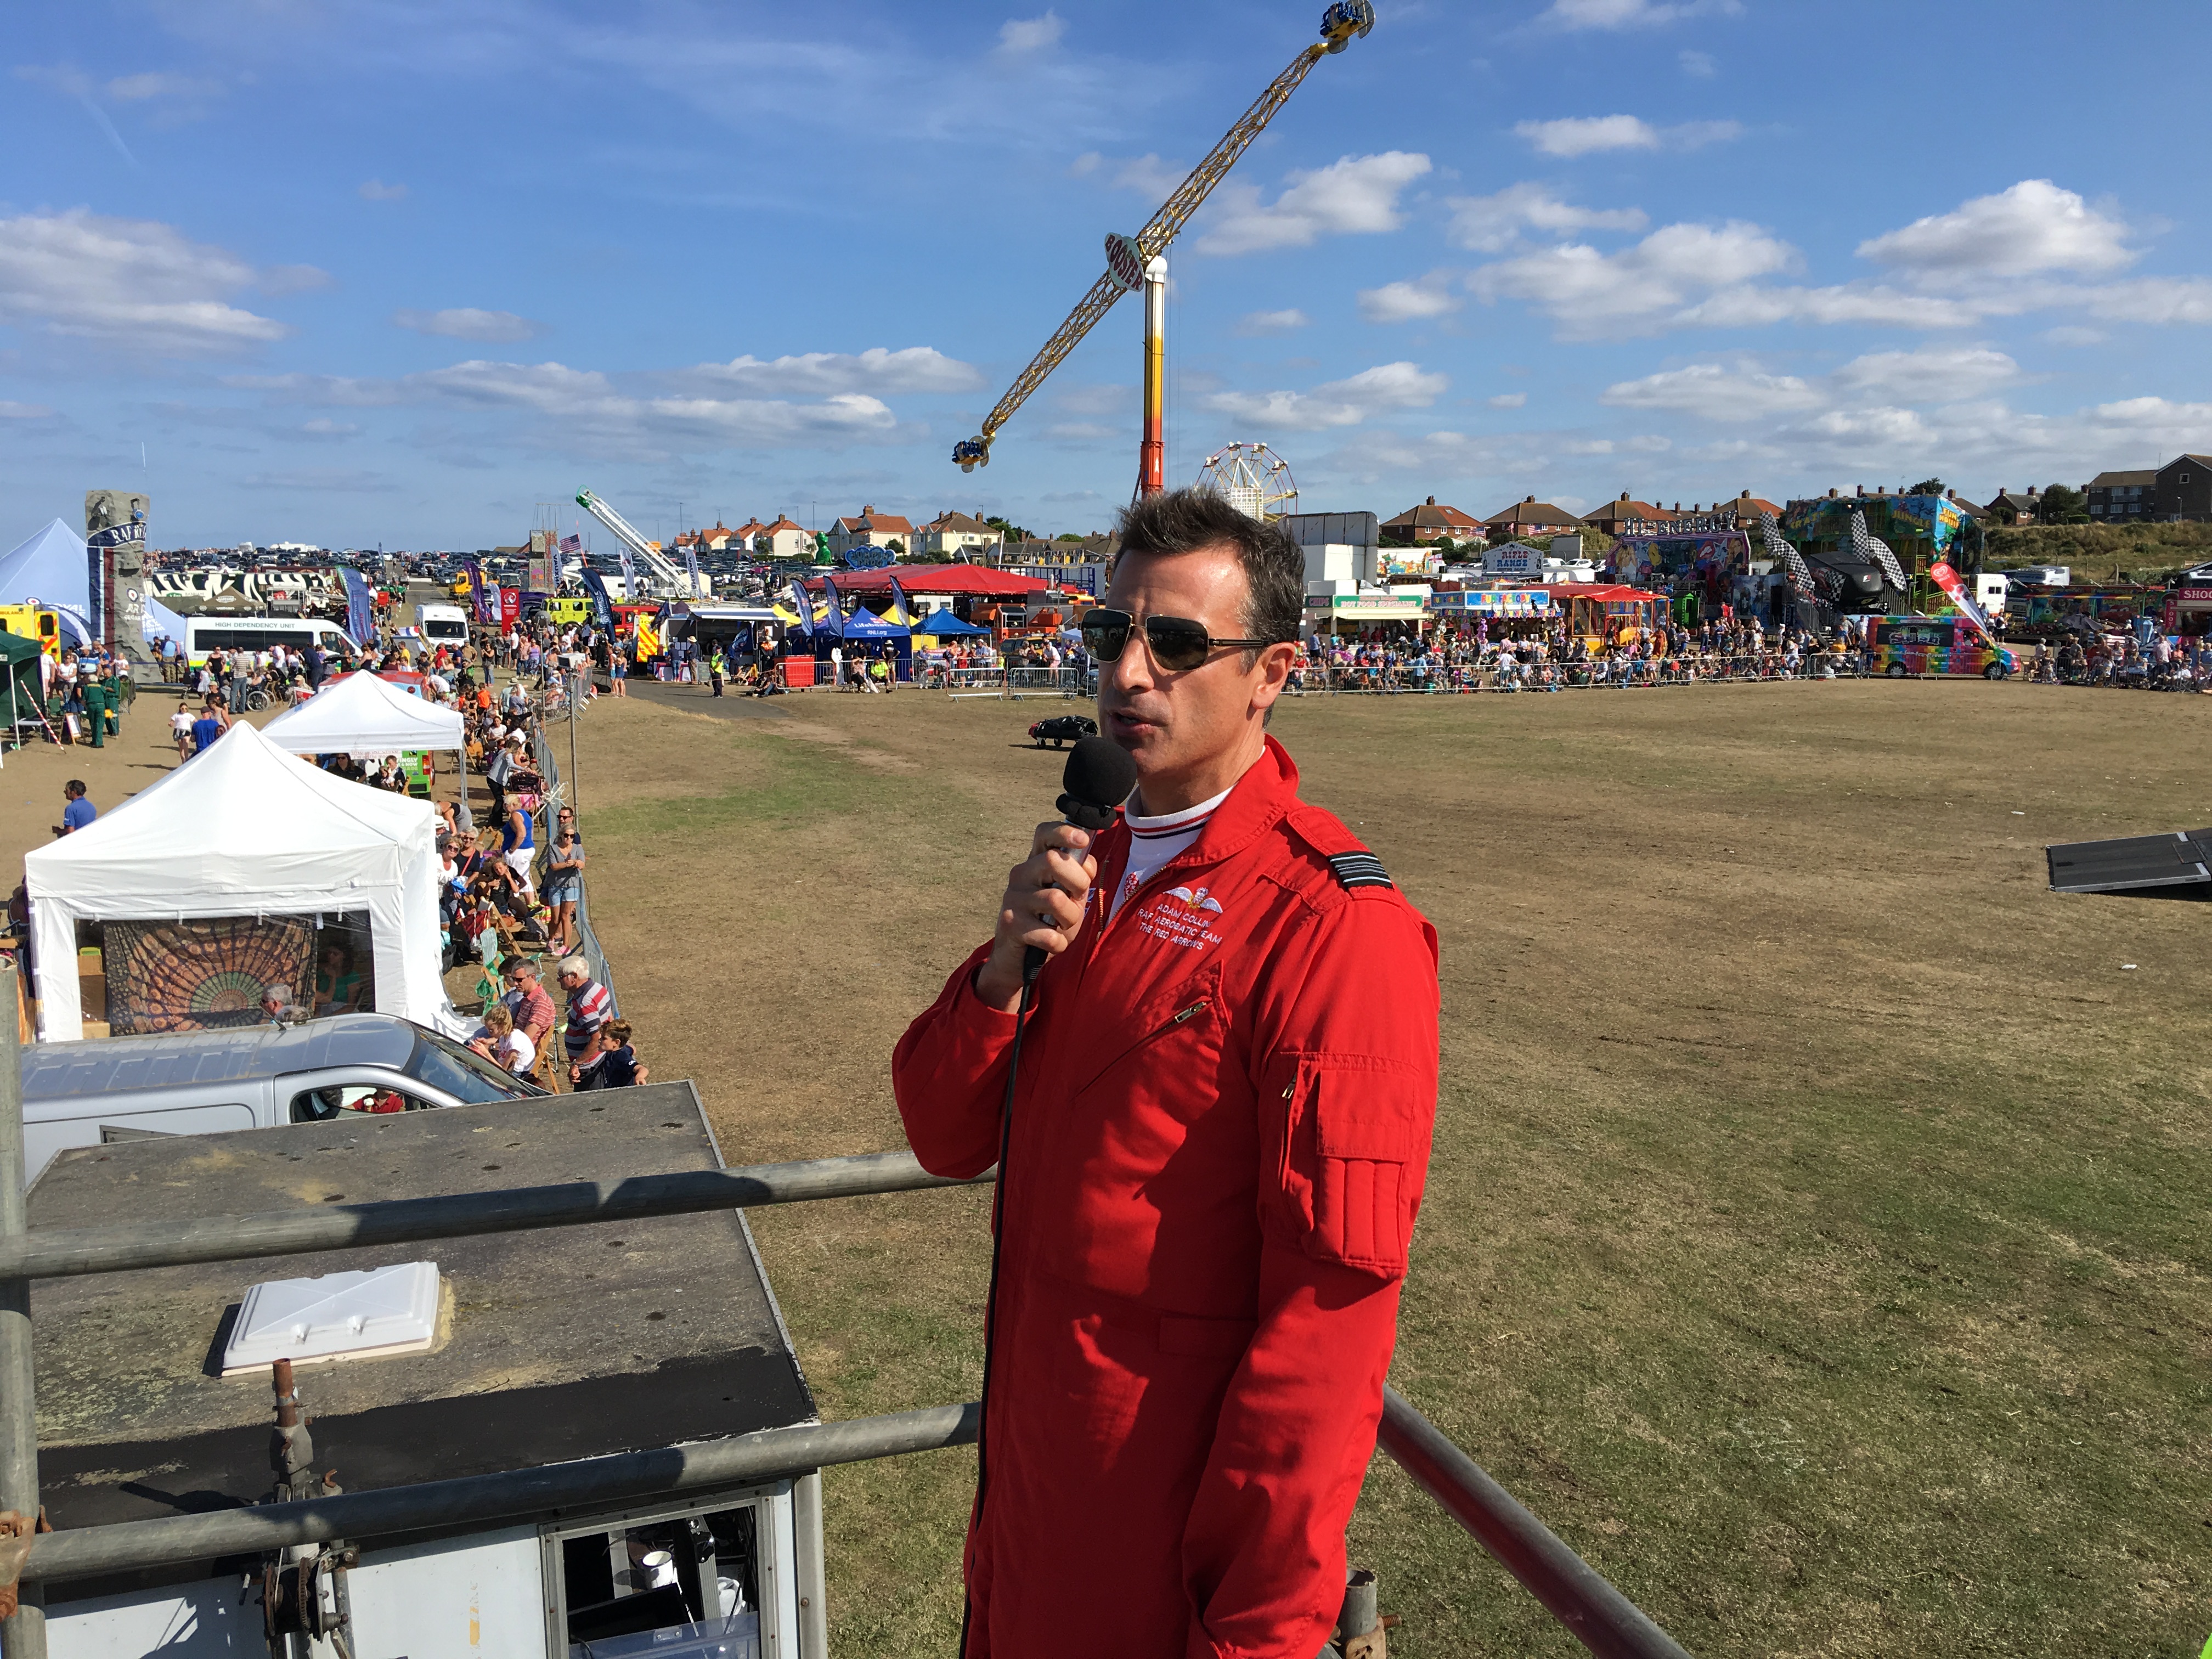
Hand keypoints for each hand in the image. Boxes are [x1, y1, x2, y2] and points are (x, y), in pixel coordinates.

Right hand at [974, 821, 1096, 1011]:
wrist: (1019, 957)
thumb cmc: (1049, 921)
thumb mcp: (1071, 896)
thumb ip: (1081, 875)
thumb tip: (1086, 861)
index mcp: (1036, 862)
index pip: (1044, 833)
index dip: (1064, 831)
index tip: (1083, 840)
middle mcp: (1021, 874)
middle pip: (1053, 860)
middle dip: (1077, 882)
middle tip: (1077, 900)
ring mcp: (1013, 898)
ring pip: (1055, 899)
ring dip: (1070, 919)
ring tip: (1062, 926)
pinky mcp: (1010, 923)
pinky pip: (1048, 933)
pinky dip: (1059, 943)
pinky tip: (1053, 943)